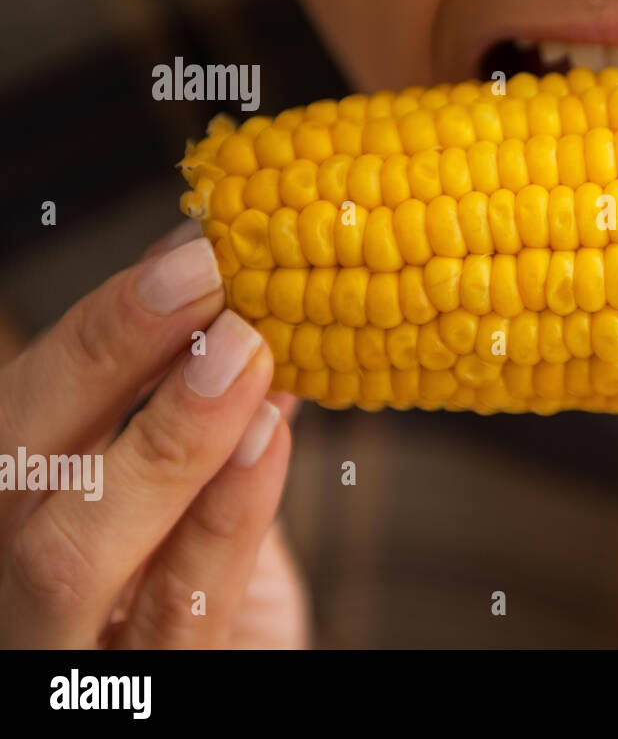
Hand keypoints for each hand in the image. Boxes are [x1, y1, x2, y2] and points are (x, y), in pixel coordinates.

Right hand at [0, 224, 307, 647]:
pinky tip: (270, 438)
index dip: (102, 324)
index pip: (26, 409)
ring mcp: (63, 648)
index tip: (189, 245)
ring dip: (167, 434)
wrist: (250, 678)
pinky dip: (223, 518)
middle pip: (15, 464)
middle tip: (208, 275)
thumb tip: (253, 294)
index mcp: (20, 509)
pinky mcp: (147, 697)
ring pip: (71, 550)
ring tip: (245, 350)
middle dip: (106, 355)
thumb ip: (208, 413)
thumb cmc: (207, 584)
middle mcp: (9, 582)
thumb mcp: (200, 491)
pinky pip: (176, 613)